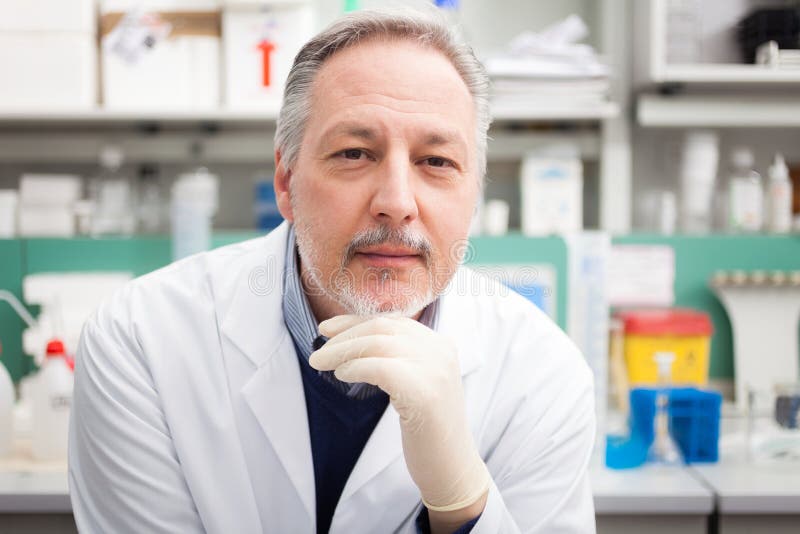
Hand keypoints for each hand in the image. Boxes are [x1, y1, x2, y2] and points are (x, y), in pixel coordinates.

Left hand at [309, 315, 490, 511]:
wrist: (452, 468)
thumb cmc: (428, 430)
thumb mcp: (417, 383)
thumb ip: (399, 359)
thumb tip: (351, 341)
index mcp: (440, 345)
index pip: (392, 321)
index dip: (355, 321)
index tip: (327, 328)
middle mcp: (440, 351)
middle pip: (382, 328)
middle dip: (344, 335)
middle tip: (318, 350)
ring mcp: (435, 369)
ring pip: (378, 343)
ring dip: (342, 351)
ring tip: (321, 363)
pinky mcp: (424, 392)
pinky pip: (379, 367)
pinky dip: (355, 367)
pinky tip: (343, 375)